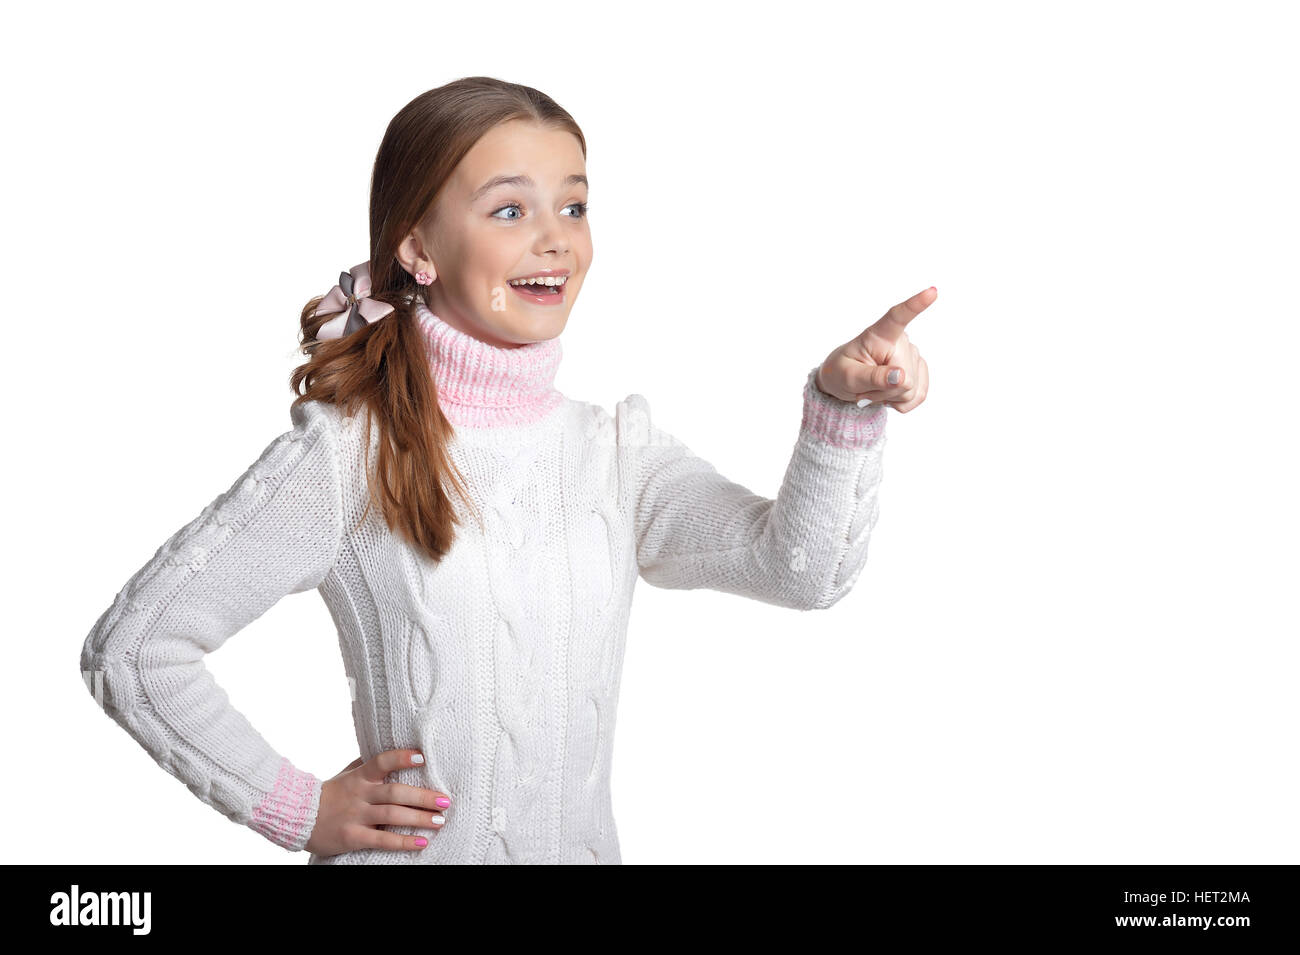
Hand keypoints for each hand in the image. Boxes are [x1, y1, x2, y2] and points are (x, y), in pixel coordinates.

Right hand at [305, 748, 451, 856]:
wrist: (298, 817)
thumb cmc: (330, 793)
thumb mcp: (347, 774)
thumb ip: (368, 765)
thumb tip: (393, 751)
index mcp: (359, 776)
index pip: (381, 761)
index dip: (401, 757)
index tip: (423, 757)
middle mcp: (359, 794)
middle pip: (395, 792)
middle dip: (423, 797)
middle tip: (445, 801)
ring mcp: (355, 816)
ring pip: (392, 816)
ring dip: (418, 818)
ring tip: (439, 821)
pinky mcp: (352, 837)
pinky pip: (382, 840)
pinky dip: (403, 841)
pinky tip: (421, 842)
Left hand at [816, 286, 933, 412]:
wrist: (844, 383)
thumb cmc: (840, 373)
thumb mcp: (847, 377)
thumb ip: (872, 377)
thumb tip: (901, 377)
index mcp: (878, 335)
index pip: (898, 318)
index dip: (915, 305)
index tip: (932, 292)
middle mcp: (901, 341)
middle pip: (905, 377)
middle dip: (884, 390)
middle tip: (864, 387)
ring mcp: (913, 355)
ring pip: (911, 389)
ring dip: (889, 396)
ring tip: (873, 387)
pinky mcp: (920, 371)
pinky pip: (918, 395)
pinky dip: (900, 402)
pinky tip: (887, 393)